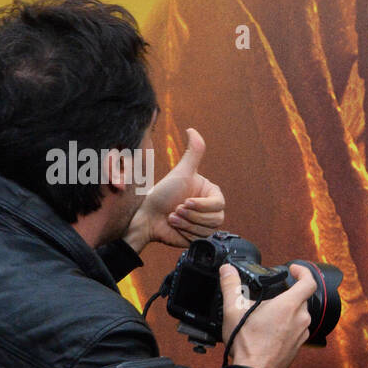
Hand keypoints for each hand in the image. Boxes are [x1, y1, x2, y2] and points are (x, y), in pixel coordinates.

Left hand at [123, 128, 224, 251]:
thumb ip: (193, 152)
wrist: (148, 218)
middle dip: (191, 216)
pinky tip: (175, 226)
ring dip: (186, 224)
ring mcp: (205, 224)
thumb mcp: (181, 172)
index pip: (218, 204)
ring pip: (208, 229)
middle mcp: (210, 209)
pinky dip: (185, 233)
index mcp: (210, 194)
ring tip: (172, 217)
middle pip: (216, 218)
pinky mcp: (199, 237)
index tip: (184, 202)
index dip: (202, 206)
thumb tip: (192, 129)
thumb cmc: (162, 194)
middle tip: (175, 210)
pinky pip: (201, 238)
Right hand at [219, 262, 315, 367]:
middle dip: (289, 293)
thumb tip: (227, 270)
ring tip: (268, 315)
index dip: (303, 271)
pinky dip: (287, 325)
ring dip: (287, 311)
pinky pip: (297, 329)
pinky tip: (270, 330)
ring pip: (299, 315)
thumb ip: (231, 285)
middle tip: (272, 296)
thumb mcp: (234, 310)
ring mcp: (302, 333)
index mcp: (289, 305)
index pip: (309, 281)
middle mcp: (301, 318)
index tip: (293, 270)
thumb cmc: (247, 343)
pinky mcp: (299, 346)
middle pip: (302, 298)